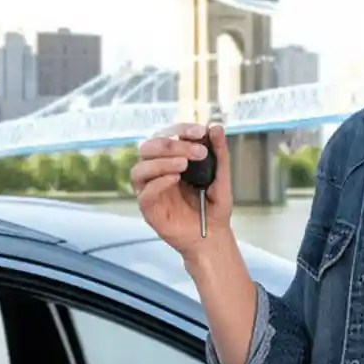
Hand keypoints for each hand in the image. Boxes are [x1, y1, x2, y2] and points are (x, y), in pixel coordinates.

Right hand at [131, 123, 233, 259]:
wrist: (213, 237)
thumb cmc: (215, 206)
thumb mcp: (222, 178)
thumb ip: (220, 154)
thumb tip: (216, 127)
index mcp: (172, 158)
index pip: (168, 134)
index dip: (181, 129)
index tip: (201, 131)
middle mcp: (157, 170)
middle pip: (150, 147)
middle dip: (172, 144)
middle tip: (197, 152)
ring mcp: (150, 189)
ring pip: (141, 168)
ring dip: (162, 161)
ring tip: (184, 164)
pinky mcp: (149, 208)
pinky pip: (144, 192)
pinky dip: (158, 182)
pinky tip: (175, 179)